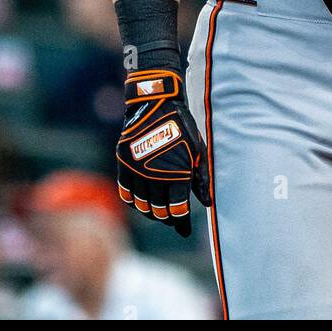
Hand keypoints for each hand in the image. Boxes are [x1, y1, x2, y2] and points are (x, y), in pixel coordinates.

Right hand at [116, 69, 210, 236]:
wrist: (156, 102)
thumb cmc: (181, 126)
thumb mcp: (197, 150)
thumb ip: (201, 178)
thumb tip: (207, 203)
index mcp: (176, 174)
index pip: (176, 209)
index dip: (180, 221)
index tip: (183, 227)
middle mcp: (154, 175)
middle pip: (157, 210)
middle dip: (165, 217)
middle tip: (170, 219)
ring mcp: (136, 169)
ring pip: (140, 203)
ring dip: (149, 211)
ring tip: (156, 212)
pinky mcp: (124, 162)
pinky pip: (125, 191)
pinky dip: (132, 200)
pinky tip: (139, 203)